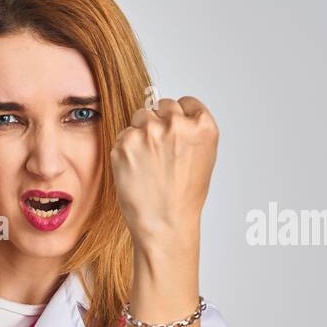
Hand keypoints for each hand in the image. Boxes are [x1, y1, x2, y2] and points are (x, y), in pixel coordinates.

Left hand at [110, 96, 218, 260]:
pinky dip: (125, 148)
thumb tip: (175, 116)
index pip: (186, 102)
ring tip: (147, 161)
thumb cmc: (183, 198)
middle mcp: (176, 125)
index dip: (179, 116)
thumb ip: (191, 132)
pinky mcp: (125, 143)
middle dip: (159, 122)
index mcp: (202, 127)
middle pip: (163, 105)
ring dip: (140, 131)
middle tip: (158, 150)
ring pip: (140, 115)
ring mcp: (149, 132)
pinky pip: (123, 135)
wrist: (164, 224)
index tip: (174, 131)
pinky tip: (135, 169)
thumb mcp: (203, 158)